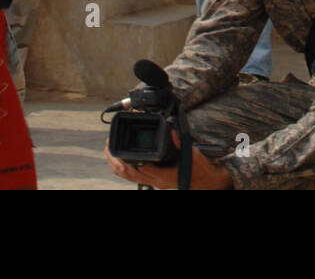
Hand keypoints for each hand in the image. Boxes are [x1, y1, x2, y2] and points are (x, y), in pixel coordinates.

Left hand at [105, 132, 231, 189]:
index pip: (141, 169)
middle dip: (116, 161)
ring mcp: (155, 183)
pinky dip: (125, 169)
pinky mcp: (155, 181)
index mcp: (164, 176)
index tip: (120, 147)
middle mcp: (157, 181)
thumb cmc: (199, 168)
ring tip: (110, 152)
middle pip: (130, 174)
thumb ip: (180, 142)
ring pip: (130, 177)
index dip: (128, 160)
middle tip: (109, 146)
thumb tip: (171, 131)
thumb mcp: (191, 153)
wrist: (205, 180)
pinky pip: (135, 177)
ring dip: (117, 165)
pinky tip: (121, 161)